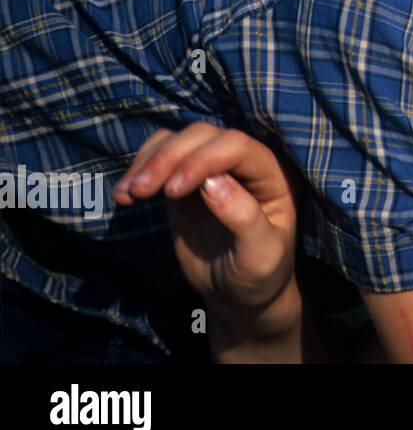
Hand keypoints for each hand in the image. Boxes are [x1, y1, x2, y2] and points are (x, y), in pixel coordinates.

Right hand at [112, 123, 299, 338]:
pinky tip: (124, 195)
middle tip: (140, 192)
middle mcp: (242, 163)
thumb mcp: (261, 254)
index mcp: (270, 174)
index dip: (202, 160)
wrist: (237, 293)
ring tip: (128, 194)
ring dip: (148, 161)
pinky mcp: (184, 181)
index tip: (172, 192)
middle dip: (168, 158)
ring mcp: (211, 169)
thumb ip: (244, 217)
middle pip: (202, 136)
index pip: (236, 146)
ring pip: (178, 140)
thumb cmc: (258, 273)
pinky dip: (139, 168)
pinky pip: (160, 158)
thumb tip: (214, 182)